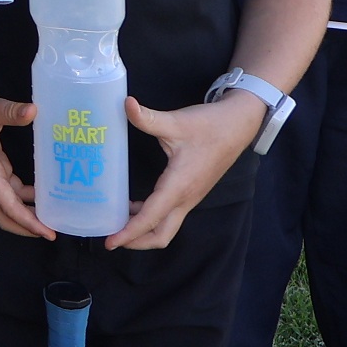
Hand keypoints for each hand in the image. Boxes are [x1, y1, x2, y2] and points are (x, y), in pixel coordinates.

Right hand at [0, 76, 47, 237]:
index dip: (28, 222)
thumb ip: (10, 111)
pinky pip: (9, 188)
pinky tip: (41, 190)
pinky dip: (24, 195)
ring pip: (7, 202)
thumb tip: (33, 111)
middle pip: (4, 214)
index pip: (7, 205)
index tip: (48, 233)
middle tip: (52, 232)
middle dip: (26, 227)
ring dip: (27, 212)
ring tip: (52, 214)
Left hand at [106, 94, 263, 250]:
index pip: (151, 217)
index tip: (109, 243)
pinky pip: (169, 213)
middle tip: (110, 238)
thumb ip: (147, 117)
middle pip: (161, 234)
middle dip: (136, 241)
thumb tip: (125, 103)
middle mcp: (186, 198)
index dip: (129, 232)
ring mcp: (190, 197)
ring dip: (143, 229)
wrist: (237, 125)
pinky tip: (133, 204)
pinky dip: (150, 216)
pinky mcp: (190, 192)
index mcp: (179, 186)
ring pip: (166, 226)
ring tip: (115, 220)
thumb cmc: (208, 125)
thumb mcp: (176, 121)